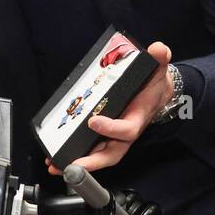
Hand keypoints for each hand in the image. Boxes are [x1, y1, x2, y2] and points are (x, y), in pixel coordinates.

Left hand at [47, 40, 173, 176]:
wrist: (155, 93)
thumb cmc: (152, 84)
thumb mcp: (158, 68)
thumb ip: (159, 59)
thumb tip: (158, 50)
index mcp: (137, 118)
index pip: (126, 129)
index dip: (112, 128)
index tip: (94, 121)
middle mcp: (124, 133)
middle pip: (110, 154)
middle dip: (91, 162)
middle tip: (70, 164)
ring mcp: (113, 137)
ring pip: (97, 155)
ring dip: (77, 162)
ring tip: (55, 164)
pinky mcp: (102, 137)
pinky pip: (89, 149)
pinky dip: (74, 154)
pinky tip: (56, 157)